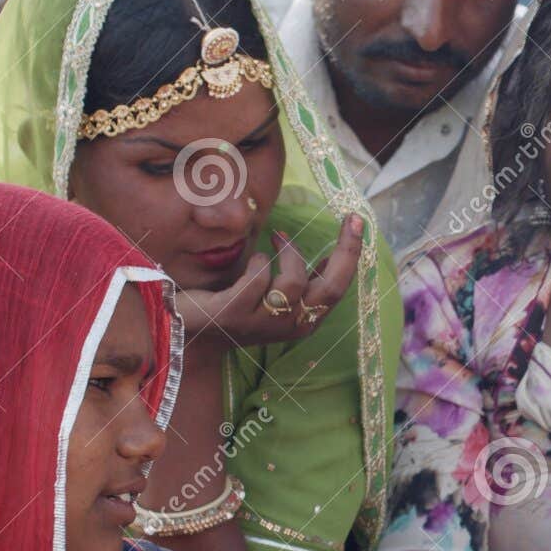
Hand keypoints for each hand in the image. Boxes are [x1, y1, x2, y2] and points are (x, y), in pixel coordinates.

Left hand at [176, 215, 363, 347]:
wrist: (192, 330)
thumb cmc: (239, 305)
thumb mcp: (279, 296)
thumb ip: (305, 281)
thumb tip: (334, 255)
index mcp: (305, 321)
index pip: (339, 288)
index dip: (351, 255)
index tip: (358, 222)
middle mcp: (290, 327)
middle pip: (330, 289)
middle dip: (345, 250)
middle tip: (348, 219)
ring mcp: (263, 324)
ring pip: (294, 281)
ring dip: (287, 252)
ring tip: (275, 238)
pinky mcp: (234, 315)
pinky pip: (259, 277)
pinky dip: (258, 261)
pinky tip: (251, 261)